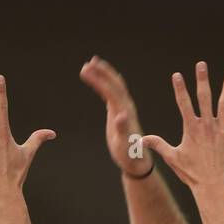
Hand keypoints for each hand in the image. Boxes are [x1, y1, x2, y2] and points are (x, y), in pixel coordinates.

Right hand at [79, 56, 151, 177]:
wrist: (136, 161)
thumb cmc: (129, 155)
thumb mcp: (125, 144)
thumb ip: (123, 130)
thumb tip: (120, 116)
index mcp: (125, 111)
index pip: (111, 90)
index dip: (99, 79)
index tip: (87, 70)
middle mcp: (126, 106)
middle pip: (114, 84)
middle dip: (102, 72)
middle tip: (88, 62)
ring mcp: (124, 108)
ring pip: (114, 86)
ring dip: (103, 74)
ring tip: (90, 64)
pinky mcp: (120, 112)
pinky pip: (112, 94)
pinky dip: (104, 85)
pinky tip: (99, 80)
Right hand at [141, 62, 223, 195]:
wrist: (211, 186)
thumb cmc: (191, 173)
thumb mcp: (172, 158)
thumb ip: (158, 145)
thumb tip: (141, 140)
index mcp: (191, 128)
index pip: (183, 104)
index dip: (179, 89)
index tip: (177, 75)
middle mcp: (207, 126)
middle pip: (204, 98)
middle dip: (202, 80)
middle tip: (201, 64)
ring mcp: (221, 131)